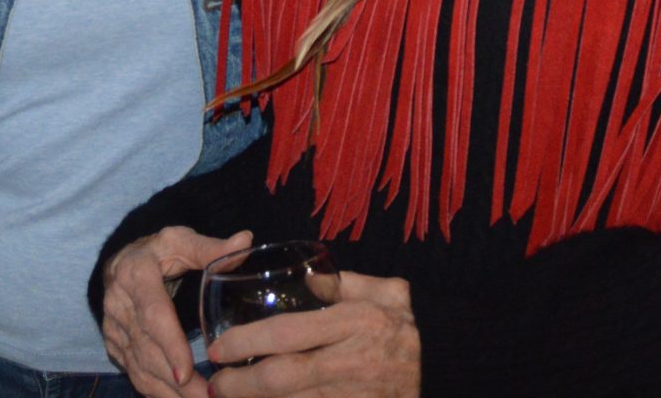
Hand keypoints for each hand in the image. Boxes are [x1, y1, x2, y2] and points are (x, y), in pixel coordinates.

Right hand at [101, 226, 252, 397]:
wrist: (120, 262)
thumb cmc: (158, 250)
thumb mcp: (180, 241)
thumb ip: (210, 247)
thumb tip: (245, 241)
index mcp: (137, 275)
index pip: (154, 316)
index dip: (170, 345)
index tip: (186, 373)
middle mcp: (120, 306)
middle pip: (147, 350)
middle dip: (175, 380)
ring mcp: (114, 329)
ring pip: (139, 368)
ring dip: (167, 392)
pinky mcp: (114, 346)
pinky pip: (134, 373)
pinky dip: (156, 391)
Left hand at [206, 270, 418, 397]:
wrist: (445, 370)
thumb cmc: (411, 326)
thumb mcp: (388, 291)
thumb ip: (345, 282)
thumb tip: (306, 276)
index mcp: (353, 323)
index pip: (289, 334)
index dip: (248, 342)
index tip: (219, 346)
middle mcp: (348, 363)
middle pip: (282, 380)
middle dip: (240, 385)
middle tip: (214, 383)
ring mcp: (350, 397)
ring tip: (228, 397)